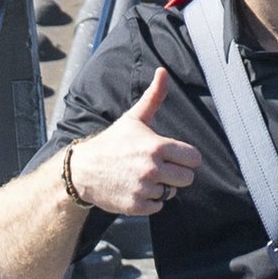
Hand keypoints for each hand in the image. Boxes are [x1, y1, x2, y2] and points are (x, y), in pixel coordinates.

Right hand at [67, 68, 199, 215]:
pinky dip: (149, 201)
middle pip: (187, 179)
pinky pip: (157, 207)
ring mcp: (144, 188)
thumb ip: (154, 97)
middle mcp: (152, 168)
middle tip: (158, 168)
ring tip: (141, 177)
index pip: (194, 159)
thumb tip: (163, 71)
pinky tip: (135, 189)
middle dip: (176, 174)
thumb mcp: (134, 118)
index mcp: (157, 146)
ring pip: (171, 193)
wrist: (83, 170)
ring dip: (160, 187)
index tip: (174, 157)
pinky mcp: (136, 205)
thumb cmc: (112, 142)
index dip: (186, 158)